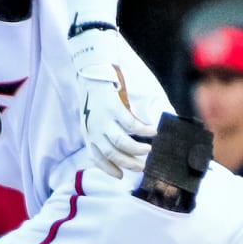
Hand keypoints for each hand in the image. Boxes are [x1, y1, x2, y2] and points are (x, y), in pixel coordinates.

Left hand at [70, 29, 155, 177]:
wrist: (92, 66)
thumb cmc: (99, 90)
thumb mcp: (99, 113)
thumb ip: (112, 128)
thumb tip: (131, 140)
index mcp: (88, 131)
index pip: (96, 157)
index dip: (108, 169)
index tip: (120, 177)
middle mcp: (93, 127)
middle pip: (111, 154)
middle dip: (129, 163)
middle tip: (143, 167)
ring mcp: (102, 118)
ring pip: (120, 144)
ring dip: (137, 150)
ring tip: (149, 151)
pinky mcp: (113, 106)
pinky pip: (131, 124)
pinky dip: (144, 130)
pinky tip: (154, 131)